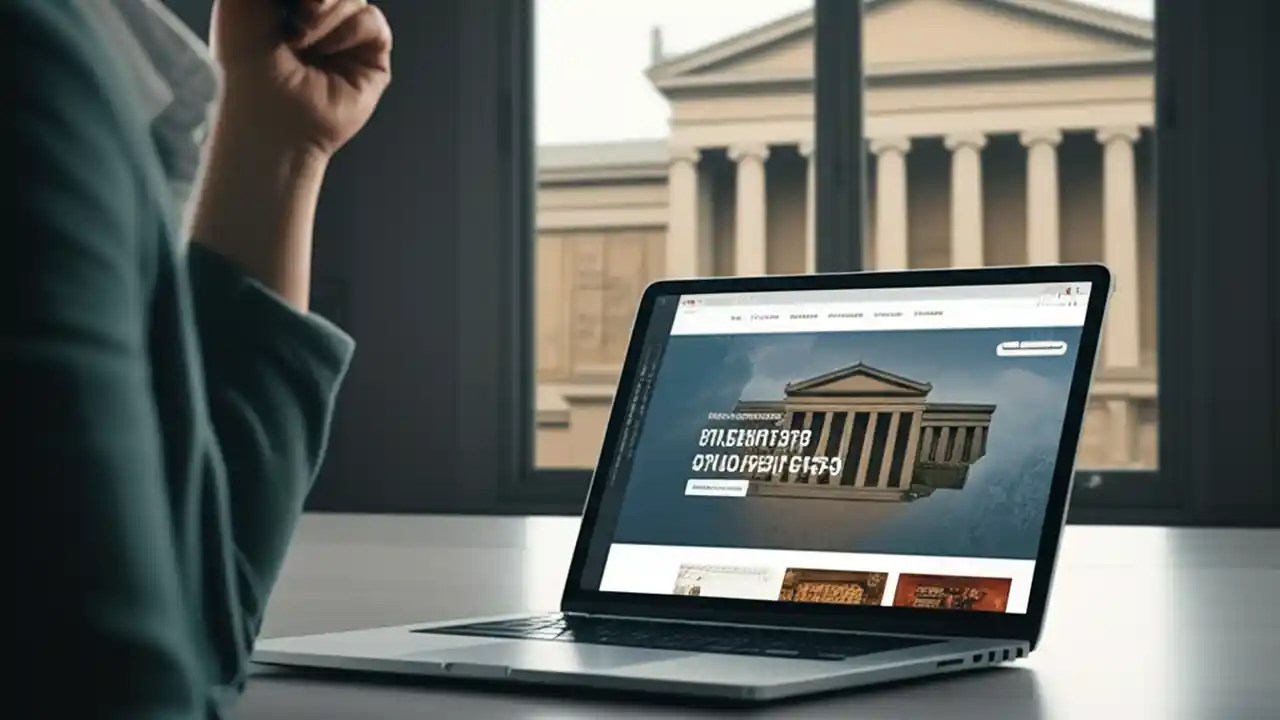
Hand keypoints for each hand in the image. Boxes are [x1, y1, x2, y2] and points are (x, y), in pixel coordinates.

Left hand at [210, 0, 392, 161]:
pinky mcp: (372, 57)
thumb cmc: (244, 63)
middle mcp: (322, 15)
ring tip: (299, 41)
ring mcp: (348, 36)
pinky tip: (324, 53)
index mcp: (290, 3)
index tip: (289, 2)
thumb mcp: (241, 2)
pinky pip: (371, 21)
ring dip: (325, 12)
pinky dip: (346, 32)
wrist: (266, 113)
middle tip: (295, 13)